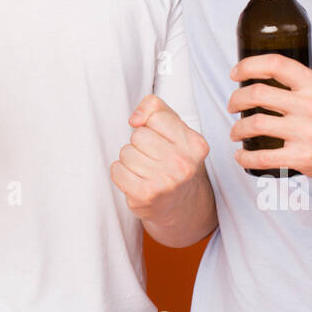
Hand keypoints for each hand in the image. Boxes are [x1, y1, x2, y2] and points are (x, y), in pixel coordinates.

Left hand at [110, 95, 208, 222]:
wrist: (181, 203)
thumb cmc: (174, 159)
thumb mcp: (174, 127)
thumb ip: (154, 107)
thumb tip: (135, 119)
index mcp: (195, 144)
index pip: (155, 116)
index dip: (153, 126)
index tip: (162, 141)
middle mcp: (183, 164)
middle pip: (138, 135)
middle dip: (140, 145)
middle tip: (154, 159)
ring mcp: (165, 182)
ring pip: (126, 152)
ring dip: (130, 160)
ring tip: (146, 170)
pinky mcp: (145, 196)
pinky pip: (116, 170)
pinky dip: (121, 173)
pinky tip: (136, 180)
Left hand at [227, 56, 311, 180]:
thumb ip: (306, 69)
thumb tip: (276, 57)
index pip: (275, 64)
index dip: (248, 66)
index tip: (235, 73)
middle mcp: (310, 106)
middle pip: (257, 95)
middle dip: (236, 100)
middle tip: (233, 105)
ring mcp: (306, 133)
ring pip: (255, 125)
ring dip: (237, 129)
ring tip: (236, 131)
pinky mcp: (302, 158)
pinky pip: (263, 157)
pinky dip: (245, 157)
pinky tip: (242, 155)